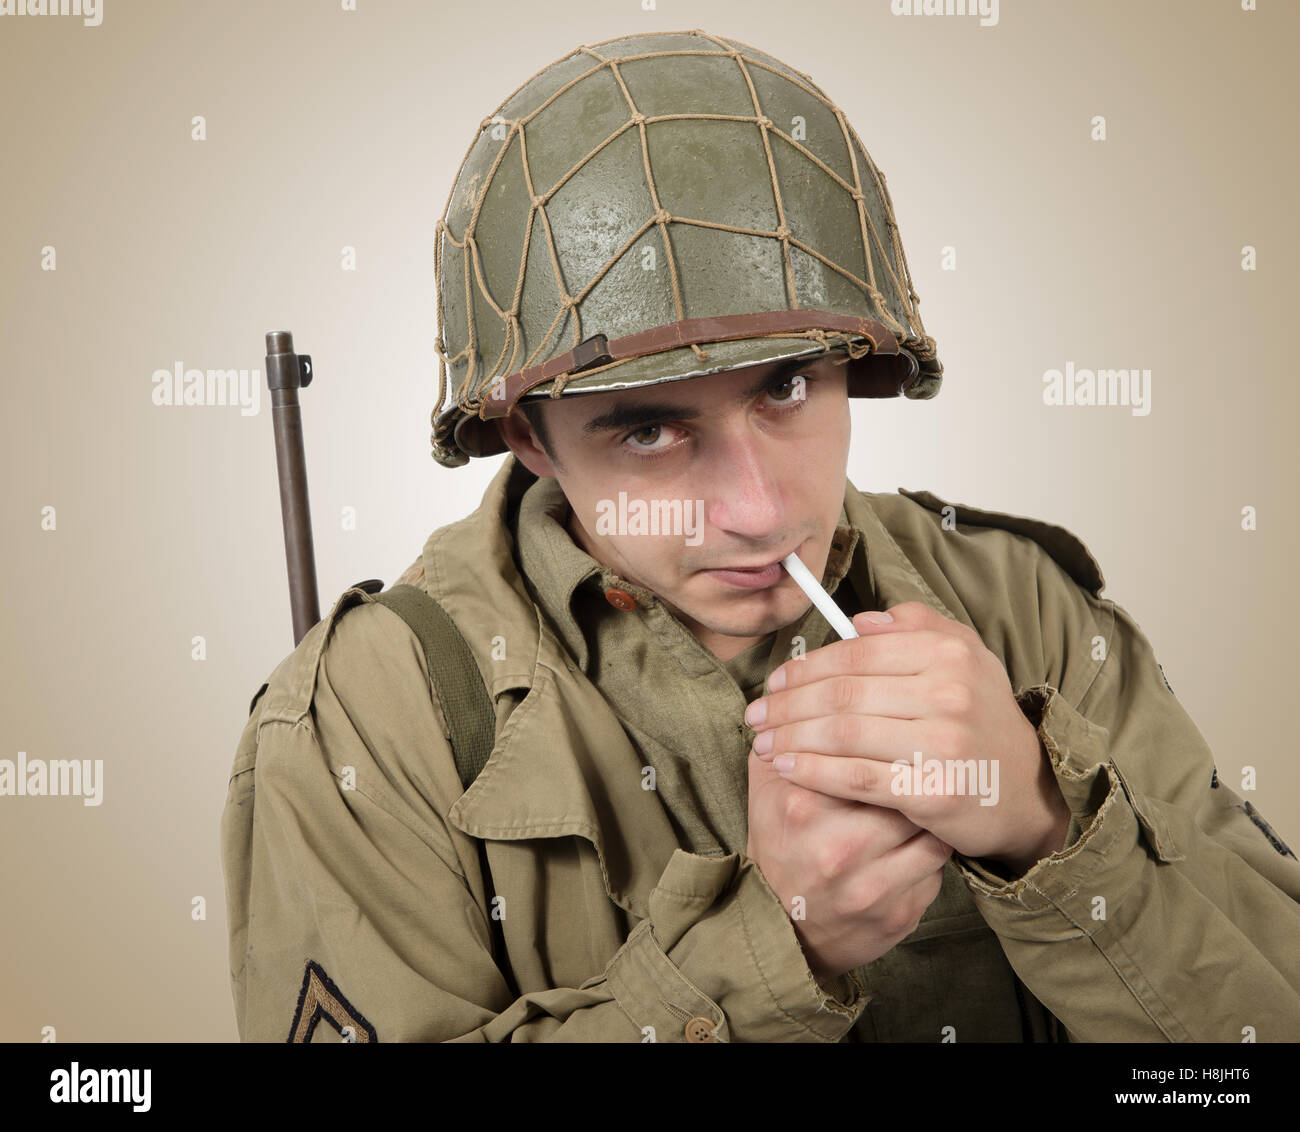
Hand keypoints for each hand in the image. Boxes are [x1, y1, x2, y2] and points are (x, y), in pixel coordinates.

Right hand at [746, 746, 952, 980]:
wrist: (784, 926)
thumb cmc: (780, 844)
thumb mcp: (765, 789)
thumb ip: (784, 734)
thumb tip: (801, 677)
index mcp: (803, 806)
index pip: (865, 753)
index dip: (889, 735)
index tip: (899, 727)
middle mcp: (836, 848)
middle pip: (904, 788)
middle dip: (918, 770)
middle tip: (925, 758)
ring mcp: (869, 887)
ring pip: (929, 829)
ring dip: (932, 810)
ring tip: (930, 793)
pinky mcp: (897, 916)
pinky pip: (936, 869)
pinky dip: (934, 847)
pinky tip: (927, 833)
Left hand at [747, 602, 1070, 871]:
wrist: (1027, 790)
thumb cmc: (983, 719)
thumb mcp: (966, 658)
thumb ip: (917, 627)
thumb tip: (860, 620)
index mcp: (948, 653)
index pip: (854, 655)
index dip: (803, 668)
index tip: (773, 682)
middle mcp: (948, 693)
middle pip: (841, 695)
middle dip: (787, 705)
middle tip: (755, 715)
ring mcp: (943, 745)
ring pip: (843, 735)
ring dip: (791, 738)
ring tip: (763, 742)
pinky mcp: (934, 793)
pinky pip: (857, 778)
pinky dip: (814, 772)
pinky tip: (788, 768)